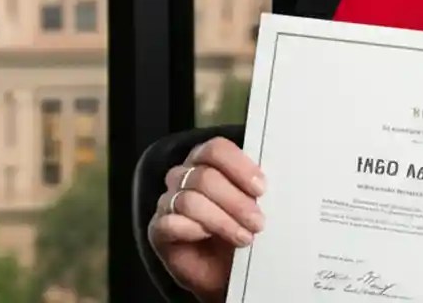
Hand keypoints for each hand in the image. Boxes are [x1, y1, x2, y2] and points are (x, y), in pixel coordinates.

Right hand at [147, 137, 267, 302]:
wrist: (226, 272)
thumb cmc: (240, 231)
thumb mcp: (253, 207)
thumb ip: (254, 191)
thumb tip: (264, 186)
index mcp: (207, 161)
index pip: (216, 149)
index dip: (239, 167)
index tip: (260, 189)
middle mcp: (184, 177)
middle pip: (205, 177)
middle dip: (235, 201)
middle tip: (257, 222)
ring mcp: (168, 202)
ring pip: (190, 200)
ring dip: (221, 220)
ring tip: (243, 237)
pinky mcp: (158, 229)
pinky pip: (170, 223)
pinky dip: (192, 229)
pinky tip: (208, 237)